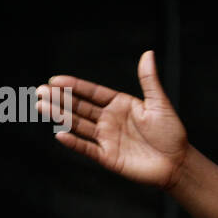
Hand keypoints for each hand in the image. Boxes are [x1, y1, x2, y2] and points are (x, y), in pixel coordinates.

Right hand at [37, 50, 188, 190]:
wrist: (177, 163)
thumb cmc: (171, 133)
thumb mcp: (159, 104)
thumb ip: (149, 80)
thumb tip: (148, 53)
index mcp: (120, 105)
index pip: (92, 93)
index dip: (75, 86)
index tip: (56, 79)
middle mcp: (109, 120)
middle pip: (80, 107)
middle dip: (60, 99)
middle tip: (40, 91)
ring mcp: (107, 138)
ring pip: (78, 125)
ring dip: (60, 116)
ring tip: (41, 106)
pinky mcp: (108, 157)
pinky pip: (87, 148)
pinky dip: (73, 142)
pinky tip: (59, 134)